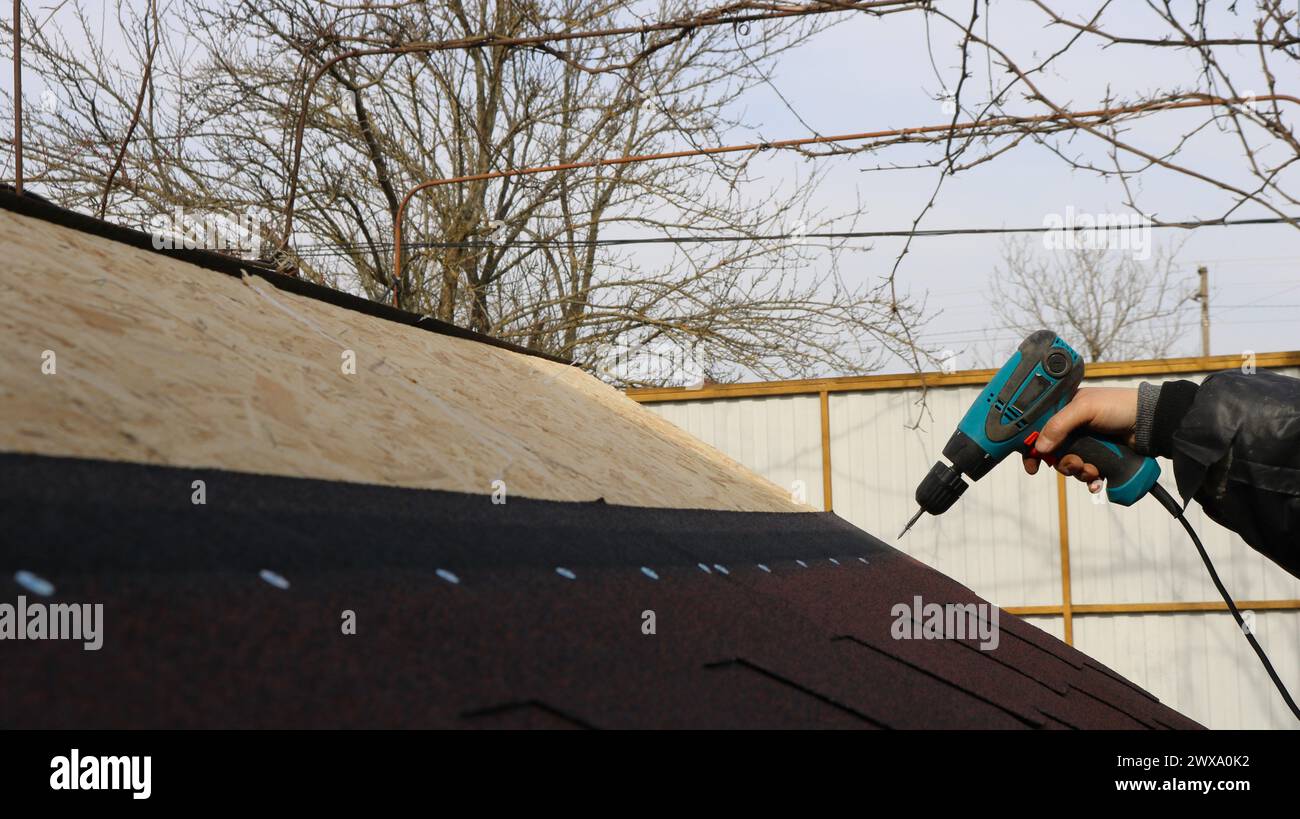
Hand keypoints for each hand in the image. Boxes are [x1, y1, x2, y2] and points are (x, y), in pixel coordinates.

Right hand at [1023, 387, 1138, 492]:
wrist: (1150, 423)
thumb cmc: (1118, 406)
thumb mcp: (1084, 409)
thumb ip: (1059, 425)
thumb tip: (1039, 448)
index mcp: (1064, 412)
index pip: (1039, 431)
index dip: (1033, 449)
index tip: (1032, 465)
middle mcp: (1073, 429)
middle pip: (1054, 454)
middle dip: (1063, 464)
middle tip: (1074, 464)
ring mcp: (1087, 445)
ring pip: (1070, 466)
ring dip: (1079, 472)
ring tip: (1093, 470)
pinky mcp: (1100, 458)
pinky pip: (1087, 474)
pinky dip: (1091, 480)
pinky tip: (1098, 480)